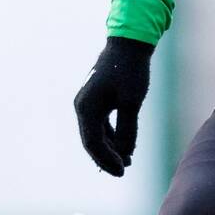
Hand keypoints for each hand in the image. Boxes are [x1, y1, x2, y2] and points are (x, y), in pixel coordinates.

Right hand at [74, 36, 153, 176]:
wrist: (129, 44)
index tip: (122, 171)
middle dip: (107, 157)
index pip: (93, 143)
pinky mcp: (97, 99)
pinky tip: (124, 145)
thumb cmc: (131, 70)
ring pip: (96, 133)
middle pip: (92, 141)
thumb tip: (125, 152)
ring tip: (126, 161)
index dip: (107, 159)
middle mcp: (83, 106)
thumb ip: (127, 128)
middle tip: (123, 171)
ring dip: (110, 147)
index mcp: (87, 108)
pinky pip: (101, 124)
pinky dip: (112, 135)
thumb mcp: (132, 101)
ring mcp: (88, 102)